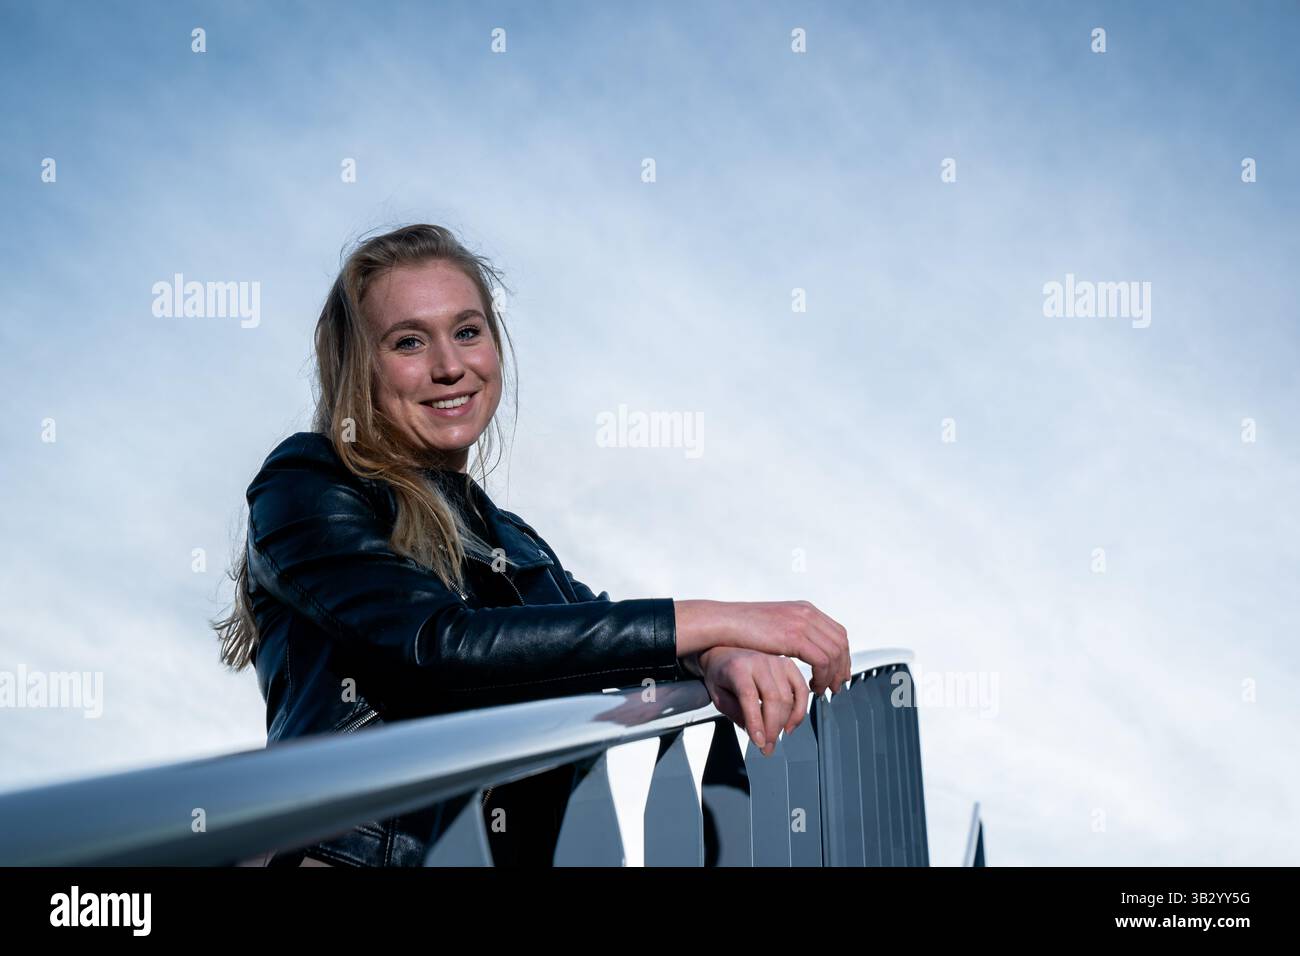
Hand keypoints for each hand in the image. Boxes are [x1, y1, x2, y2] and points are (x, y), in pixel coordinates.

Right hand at [674, 600, 851, 697]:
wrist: (723, 622)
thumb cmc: (741, 627)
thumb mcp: (775, 624)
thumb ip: (791, 631)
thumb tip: (803, 645)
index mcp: (804, 608)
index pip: (837, 632)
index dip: (842, 656)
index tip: (837, 673)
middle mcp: (807, 613)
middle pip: (841, 642)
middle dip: (842, 667)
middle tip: (835, 686)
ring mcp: (802, 623)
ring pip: (834, 654)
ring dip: (832, 676)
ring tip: (822, 690)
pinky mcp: (794, 636)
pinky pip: (822, 661)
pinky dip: (822, 677)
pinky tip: (811, 686)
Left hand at [696, 647, 810, 755]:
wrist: (725, 651)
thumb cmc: (720, 674)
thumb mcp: (717, 695)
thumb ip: (734, 712)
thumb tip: (756, 731)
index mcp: (737, 667)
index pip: (749, 696)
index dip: (756, 722)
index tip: (759, 742)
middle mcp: (758, 661)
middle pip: (773, 699)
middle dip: (772, 728)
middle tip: (767, 747)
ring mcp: (776, 661)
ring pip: (788, 697)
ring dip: (784, 723)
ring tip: (775, 738)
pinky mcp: (788, 665)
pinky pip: (801, 690)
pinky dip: (800, 710)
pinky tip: (791, 724)